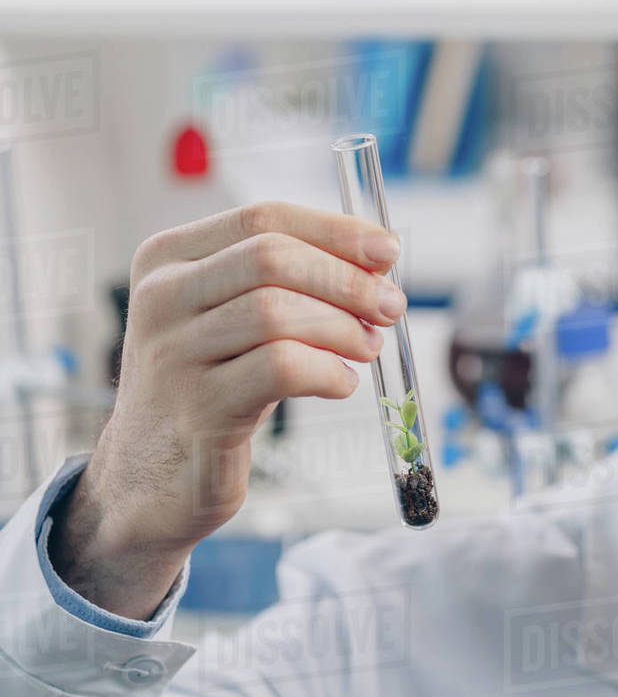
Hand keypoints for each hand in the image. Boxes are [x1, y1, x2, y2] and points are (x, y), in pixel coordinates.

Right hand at [50, 201, 406, 619]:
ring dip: (343, 328)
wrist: (148, 478)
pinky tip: (340, 383)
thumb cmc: (207, 388)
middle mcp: (161, 298)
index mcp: (168, 260)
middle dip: (347, 280)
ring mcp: (173, 355)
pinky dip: (328, 372)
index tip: (387, 250)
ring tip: (366, 347)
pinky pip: (281, 370)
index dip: (335, 230)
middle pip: (272, 258)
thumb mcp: (231, 321)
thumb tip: (376, 259)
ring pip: (278, 313)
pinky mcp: (199, 410)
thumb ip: (288, 283)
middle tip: (390, 307)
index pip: (263, 218)